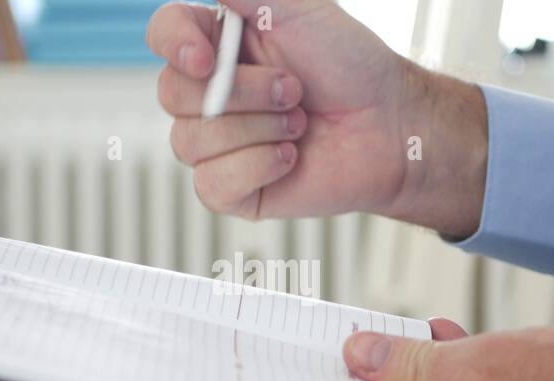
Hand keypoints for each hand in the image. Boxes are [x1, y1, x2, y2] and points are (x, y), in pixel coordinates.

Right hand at [146, 0, 487, 236]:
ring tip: (300, 124)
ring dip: (258, 130)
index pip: (164, 34)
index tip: (207, 58)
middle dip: (243, 94)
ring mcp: (216, 144)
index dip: (174, 44)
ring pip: (190, 142)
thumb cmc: (351, 66)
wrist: (389, 126)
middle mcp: (209, 93)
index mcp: (218, 44)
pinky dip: (257, 167)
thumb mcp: (303, 8)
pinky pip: (211, 184)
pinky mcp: (231, 189)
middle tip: (295, 90)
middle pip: (172, 94)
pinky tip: (291, 158)